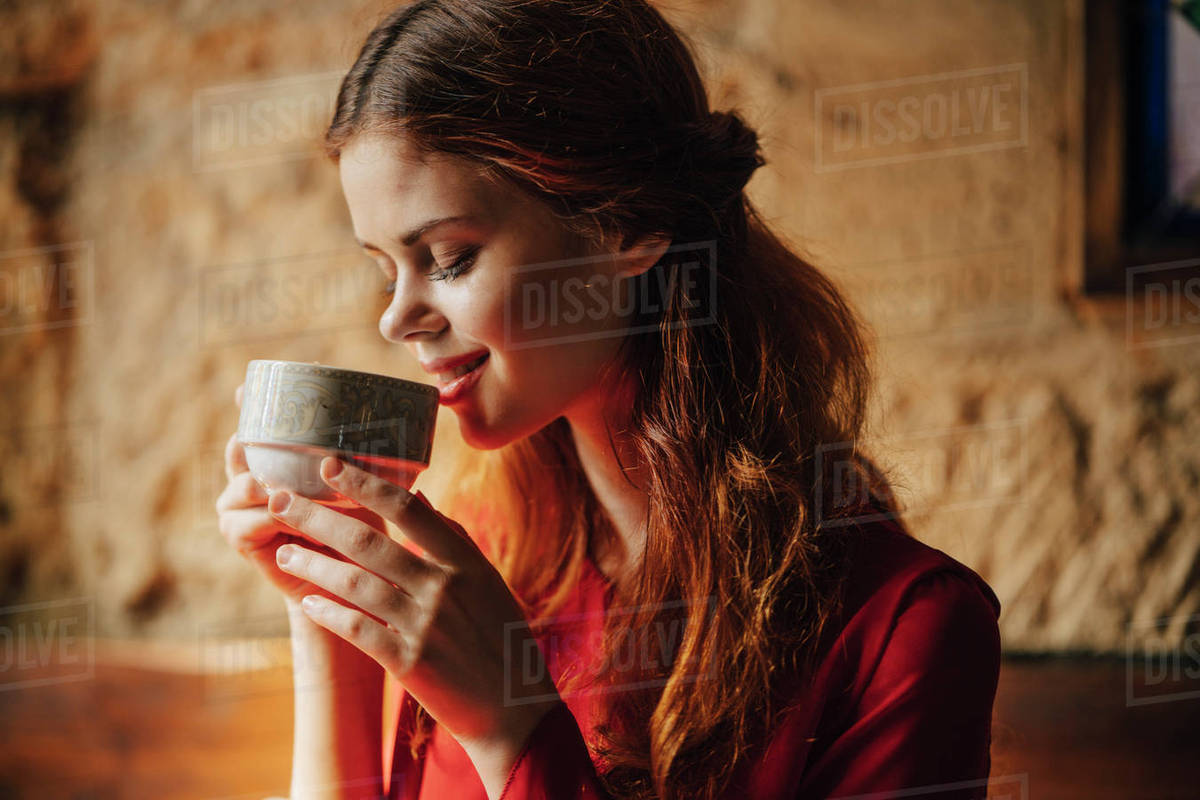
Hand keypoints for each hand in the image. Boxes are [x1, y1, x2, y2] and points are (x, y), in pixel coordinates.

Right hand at [214, 382, 389, 607]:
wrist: (351, 585)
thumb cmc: (362, 528)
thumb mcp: (363, 487)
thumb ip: (364, 460)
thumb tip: (397, 422)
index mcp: (280, 460)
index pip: (259, 425)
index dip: (250, 405)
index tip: (247, 387)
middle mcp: (254, 478)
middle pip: (239, 450)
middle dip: (249, 440)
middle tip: (264, 436)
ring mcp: (241, 508)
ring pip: (242, 486)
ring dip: (266, 485)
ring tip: (287, 488)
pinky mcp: (241, 538)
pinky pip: (244, 522)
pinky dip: (268, 520)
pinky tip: (289, 520)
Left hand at [266, 456, 561, 757]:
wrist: (514, 708)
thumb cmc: (499, 638)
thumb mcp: (487, 580)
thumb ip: (453, 538)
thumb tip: (419, 495)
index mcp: (464, 562)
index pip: (409, 509)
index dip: (366, 484)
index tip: (329, 464)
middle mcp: (444, 588)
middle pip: (370, 542)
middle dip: (319, 517)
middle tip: (280, 500)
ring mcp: (426, 626)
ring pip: (356, 584)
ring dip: (313, 565)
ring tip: (284, 552)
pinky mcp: (410, 663)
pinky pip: (359, 630)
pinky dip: (329, 613)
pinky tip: (307, 602)